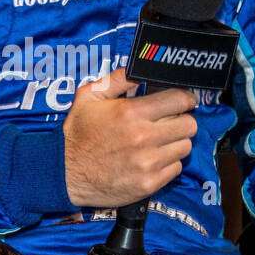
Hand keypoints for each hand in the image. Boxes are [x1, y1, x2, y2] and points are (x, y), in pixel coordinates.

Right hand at [63, 66, 197, 207]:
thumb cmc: (77, 133)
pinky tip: (150, 158)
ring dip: (174, 142)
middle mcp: (144, 137)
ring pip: (185, 147)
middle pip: (189, 125)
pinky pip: (176, 168)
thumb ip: (117, 80)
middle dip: (181, 120)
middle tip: (167, 121)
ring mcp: (149, 163)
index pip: (179, 100)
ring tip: (156, 141)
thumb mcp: (88, 97)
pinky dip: (167, 162)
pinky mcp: (150, 183)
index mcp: (131, 112)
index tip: (180, 100)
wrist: (65, 173)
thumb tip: (140, 71)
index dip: (183, 98)